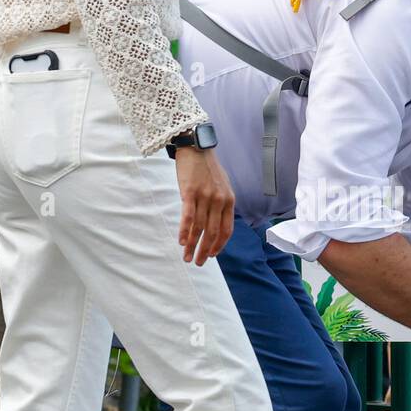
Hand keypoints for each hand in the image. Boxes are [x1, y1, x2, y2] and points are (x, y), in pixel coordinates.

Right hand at [174, 147, 234, 264]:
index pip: (226, 230)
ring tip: (186, 257)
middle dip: (205, 251)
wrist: (196, 147)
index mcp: (229, 200)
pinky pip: (187, 217)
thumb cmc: (207, 168)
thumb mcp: (222, 186)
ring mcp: (205, 196)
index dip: (219, 245)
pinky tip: (181, 242)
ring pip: (199, 228)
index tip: (212, 255)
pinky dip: (184, 231)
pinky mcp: (190, 192)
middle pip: (212, 232)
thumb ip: (221, 204)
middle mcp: (219, 200)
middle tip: (198, 263)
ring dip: (192, 245)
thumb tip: (216, 223)